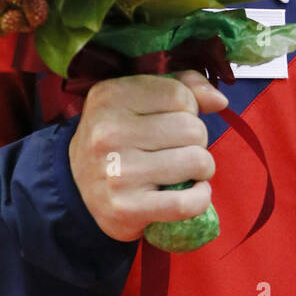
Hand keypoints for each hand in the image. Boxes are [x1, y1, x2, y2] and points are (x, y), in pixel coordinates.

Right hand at [68, 69, 227, 243]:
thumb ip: (182, 86)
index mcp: (110, 96)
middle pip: (192, 129)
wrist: (76, 187)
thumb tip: (219, 101)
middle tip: (177, 149)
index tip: (172, 121)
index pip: (180, 95)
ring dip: (201, 167)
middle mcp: (110, 132)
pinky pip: (188, 202)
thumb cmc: (118, 136)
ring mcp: (118, 172)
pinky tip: (192, 192)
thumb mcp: (136, 97)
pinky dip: (201, 198)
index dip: (188, 109)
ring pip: (197, 160)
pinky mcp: (127, 208)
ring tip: (184, 170)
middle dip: (195, 139)